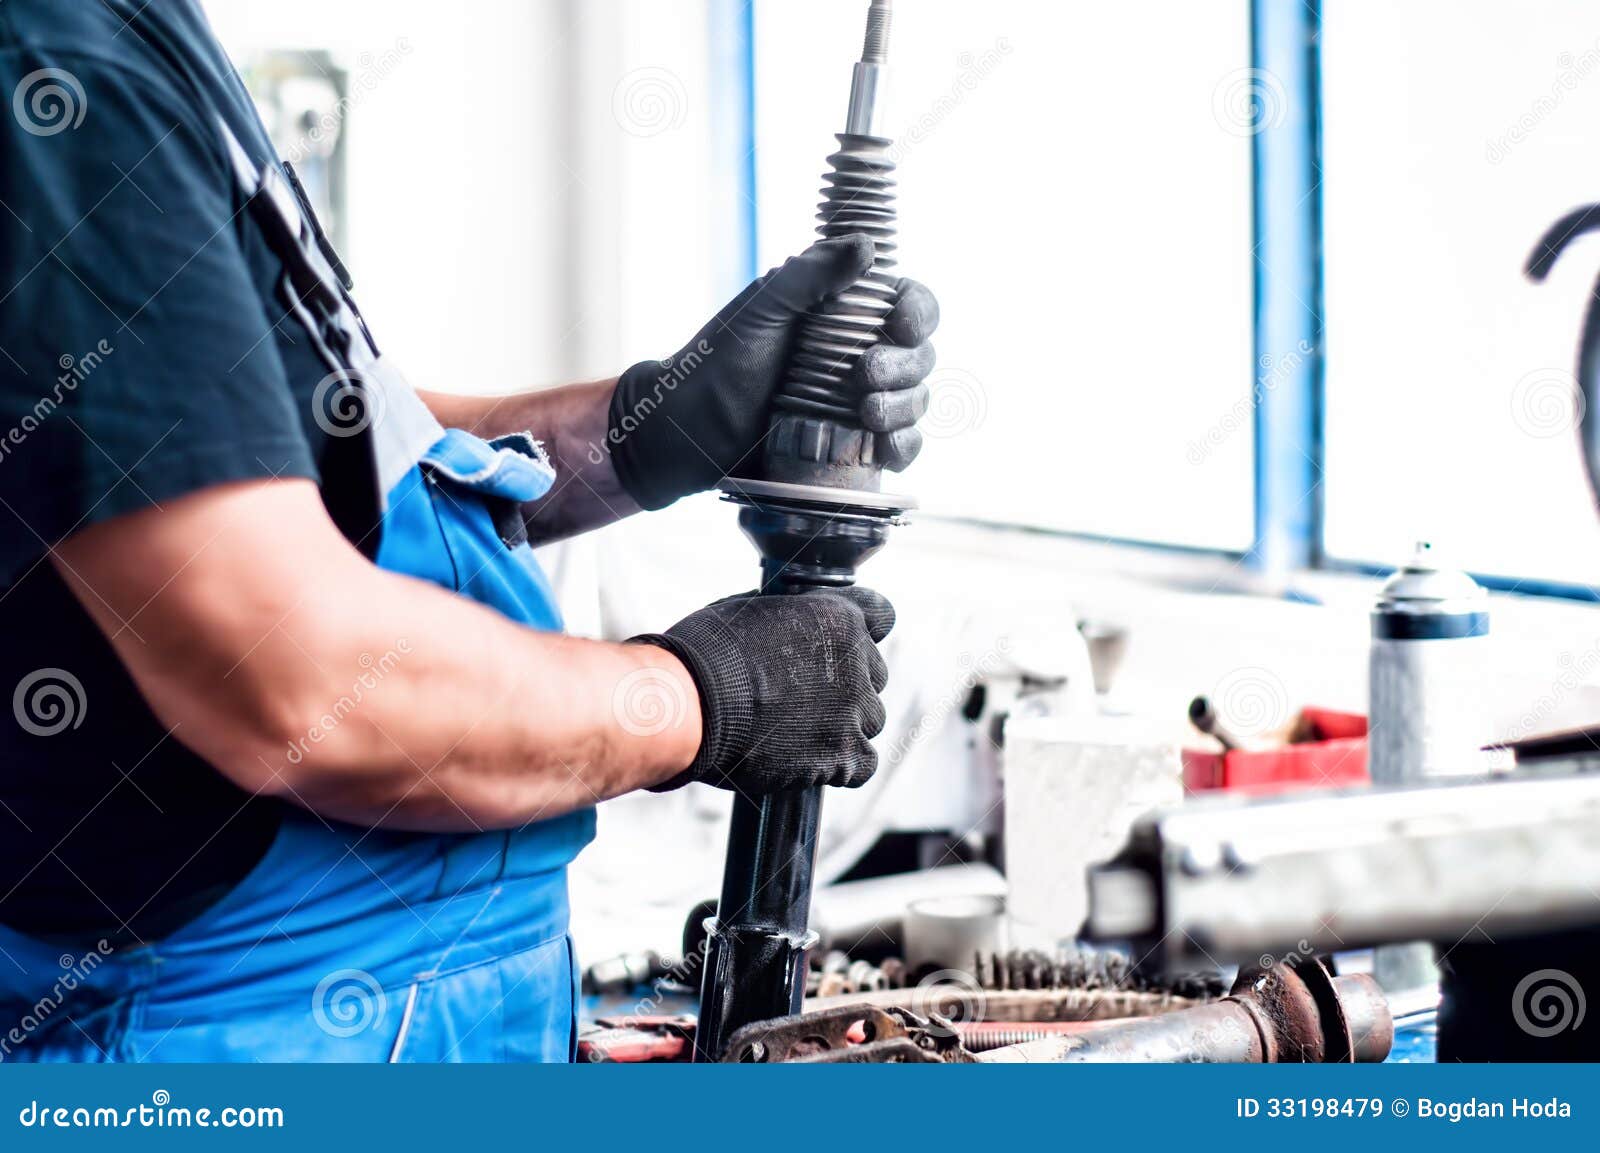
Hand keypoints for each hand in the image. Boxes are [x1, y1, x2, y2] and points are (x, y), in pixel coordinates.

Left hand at [606, 236, 939, 510]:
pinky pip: (902, 447)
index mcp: (847, 316)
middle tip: (864, 377)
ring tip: (865, 414)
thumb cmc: (718, 361)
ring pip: (916, 402)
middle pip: (920, 355)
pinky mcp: (855, 448)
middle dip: (904, 366)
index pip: (910, 305)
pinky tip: (884, 449)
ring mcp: (862, 404)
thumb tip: (867, 246)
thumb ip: (810, 274)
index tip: (900, 324)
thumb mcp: (761, 308)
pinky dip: (903, 448)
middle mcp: (862, 356)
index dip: (918, 313)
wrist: (689, 430)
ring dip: (903, 407)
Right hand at [631, 586, 895, 793]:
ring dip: (843, 726)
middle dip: (845, 686)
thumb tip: (788, 628)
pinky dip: (842, 766)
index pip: (881, 615)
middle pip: (873, 676)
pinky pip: (864, 764)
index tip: (841, 646)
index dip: (859, 633)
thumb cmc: (707, 652)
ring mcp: (853, 710)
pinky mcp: (843, 755)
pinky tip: (810, 761)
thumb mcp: (751, 610)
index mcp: (837, 617)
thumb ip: (789, 619)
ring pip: (870, 721)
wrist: (691, 703)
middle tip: (802, 698)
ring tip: (797, 733)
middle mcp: (856, 661)